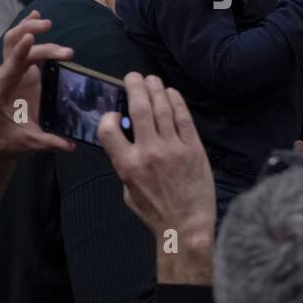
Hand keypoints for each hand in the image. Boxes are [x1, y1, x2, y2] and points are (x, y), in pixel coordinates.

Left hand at [0, 11, 74, 156]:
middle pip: (11, 47)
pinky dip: (27, 30)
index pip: (10, 67)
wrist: (0, 141)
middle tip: (64, 48)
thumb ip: (49, 142)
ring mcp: (9, 72)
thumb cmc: (11, 141)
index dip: (21, 52)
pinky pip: (20, 46)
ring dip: (29, 29)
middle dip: (32, 39)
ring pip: (13, 42)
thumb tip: (70, 144)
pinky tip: (36, 18)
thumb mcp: (30, 144)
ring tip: (46, 23)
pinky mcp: (19, 71)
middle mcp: (0, 77)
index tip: (32, 38)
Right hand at [97, 73, 215, 247]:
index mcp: (127, 164)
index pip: (108, 128)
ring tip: (151, 79)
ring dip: (156, 89)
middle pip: (139, 108)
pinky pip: (184, 118)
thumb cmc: (155, 212)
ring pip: (163, 108)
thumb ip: (124, 164)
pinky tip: (171, 93)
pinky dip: (176, 102)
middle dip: (134, 87)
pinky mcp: (194, 148)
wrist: (186, 225)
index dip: (108, 116)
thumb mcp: (128, 190)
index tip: (114, 113)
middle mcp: (149, 152)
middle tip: (133, 77)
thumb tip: (126, 142)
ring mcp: (174, 148)